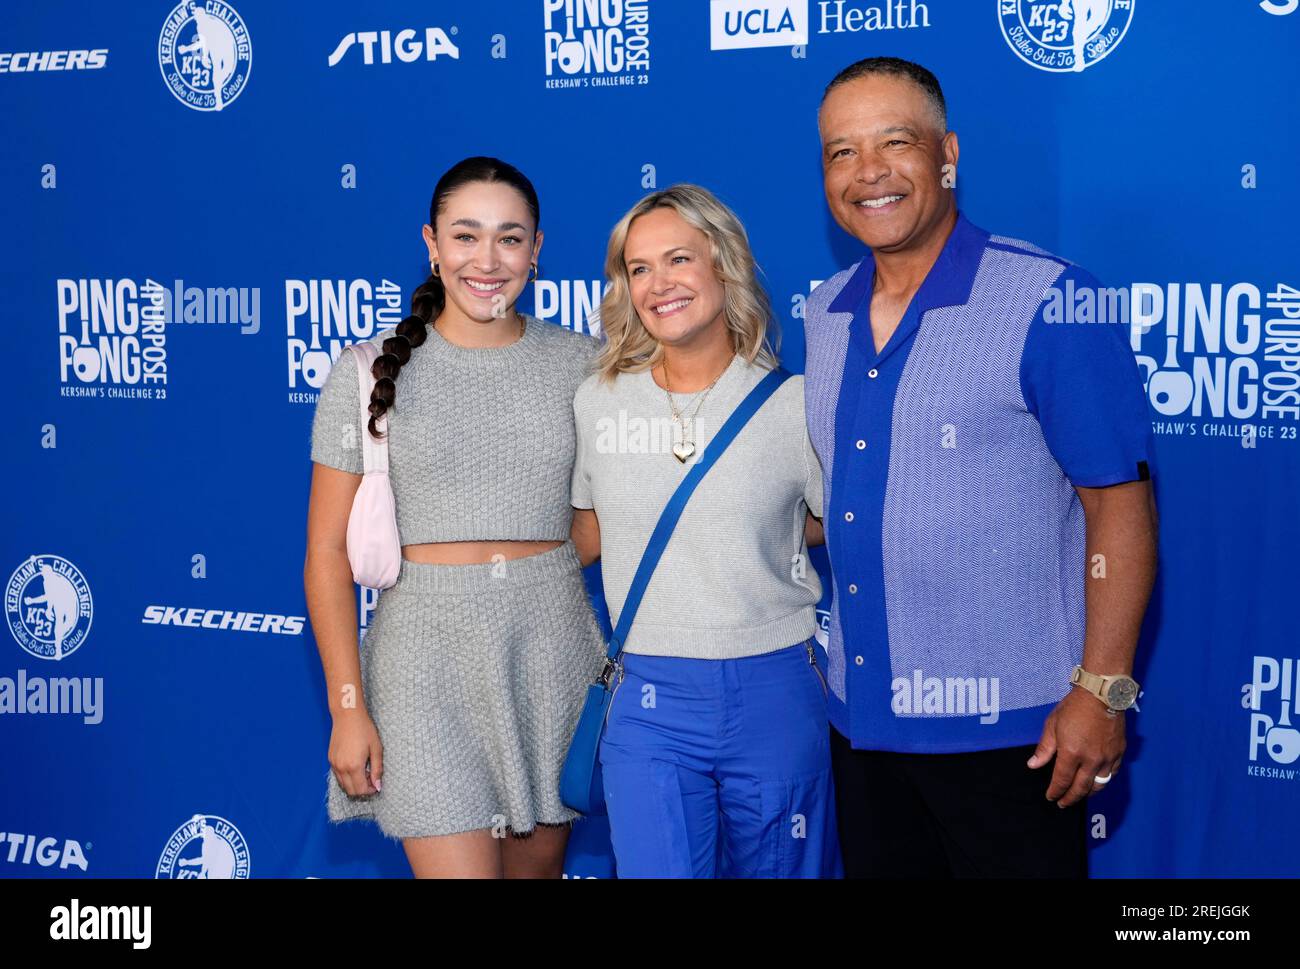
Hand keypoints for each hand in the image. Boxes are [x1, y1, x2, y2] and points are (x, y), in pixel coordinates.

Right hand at [330, 709, 383, 795]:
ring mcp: (334, 764)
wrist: (348, 715)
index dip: (370, 790)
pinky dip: (347, 777)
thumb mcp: (376, 748)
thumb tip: (378, 786)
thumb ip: (377, 769)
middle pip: (351, 791)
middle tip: (371, 778)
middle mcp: (341, 768)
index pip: (361, 790)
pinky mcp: (330, 759)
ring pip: (343, 785)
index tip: (377, 784)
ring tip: (364, 771)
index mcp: (354, 766)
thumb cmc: (364, 729)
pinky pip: (338, 776)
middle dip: (362, 789)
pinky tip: (355, 766)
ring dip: (354, 784)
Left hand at [1027, 687, 1124, 807]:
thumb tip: (1033, 765)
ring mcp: (1107, 758)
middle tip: (1063, 803)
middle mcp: (1091, 760)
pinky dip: (1103, 780)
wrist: (1101, 695)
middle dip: (1070, 798)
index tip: (1051, 797)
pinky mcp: (1119, 753)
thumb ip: (1044, 749)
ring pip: (1099, 785)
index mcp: (1071, 753)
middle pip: (1081, 788)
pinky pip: (1112, 774)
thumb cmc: (1074, 707)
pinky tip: (1097, 780)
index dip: (1055, 791)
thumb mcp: (1052, 725)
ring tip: (1079, 795)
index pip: (1062, 780)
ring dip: (1088, 793)